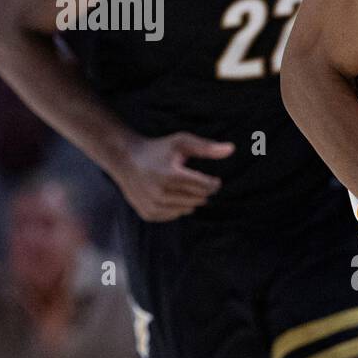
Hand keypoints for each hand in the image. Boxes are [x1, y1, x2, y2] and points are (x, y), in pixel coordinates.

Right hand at [112, 132, 233, 220]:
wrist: (126, 160)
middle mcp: (161, 193)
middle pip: (198, 199)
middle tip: (195, 180)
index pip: (205, 187)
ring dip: (190, 199)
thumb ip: (207, 147)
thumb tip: (232, 149)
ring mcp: (153, 205)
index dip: (213, 183)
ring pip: (188, 209)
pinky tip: (171, 194)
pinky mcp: (148, 214)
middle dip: (201, 190)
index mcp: (171, 175)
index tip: (213, 180)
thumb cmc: (158, 149)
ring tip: (180, 185)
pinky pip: (174, 215)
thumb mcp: (182, 142)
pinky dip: (178, 207)